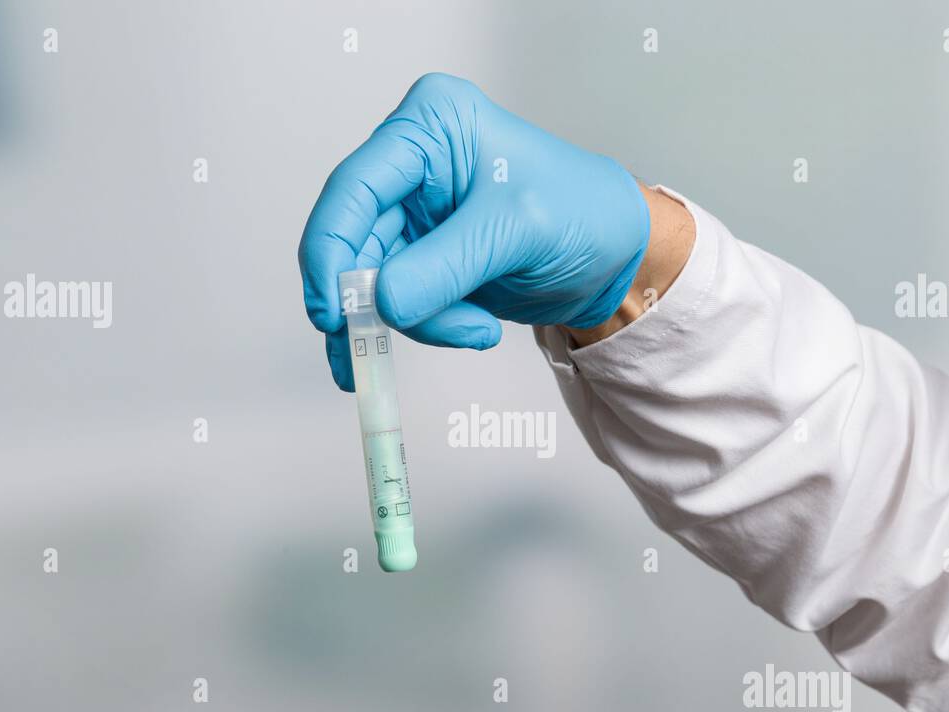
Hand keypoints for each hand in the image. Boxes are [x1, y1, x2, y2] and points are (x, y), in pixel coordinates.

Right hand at [298, 72, 649, 389]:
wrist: (617, 255)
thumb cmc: (583, 211)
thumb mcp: (517, 230)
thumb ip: (446, 266)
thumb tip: (384, 302)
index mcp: (429, 128)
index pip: (355, 188)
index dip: (331, 250)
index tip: (331, 310)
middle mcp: (412, 166)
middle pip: (357, 243)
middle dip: (378, 299)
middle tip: (378, 345)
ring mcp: (416, 217)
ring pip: (377, 283)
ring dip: (419, 320)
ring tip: (477, 328)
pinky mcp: (425, 260)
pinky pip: (400, 304)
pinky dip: (424, 329)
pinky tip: (469, 331)